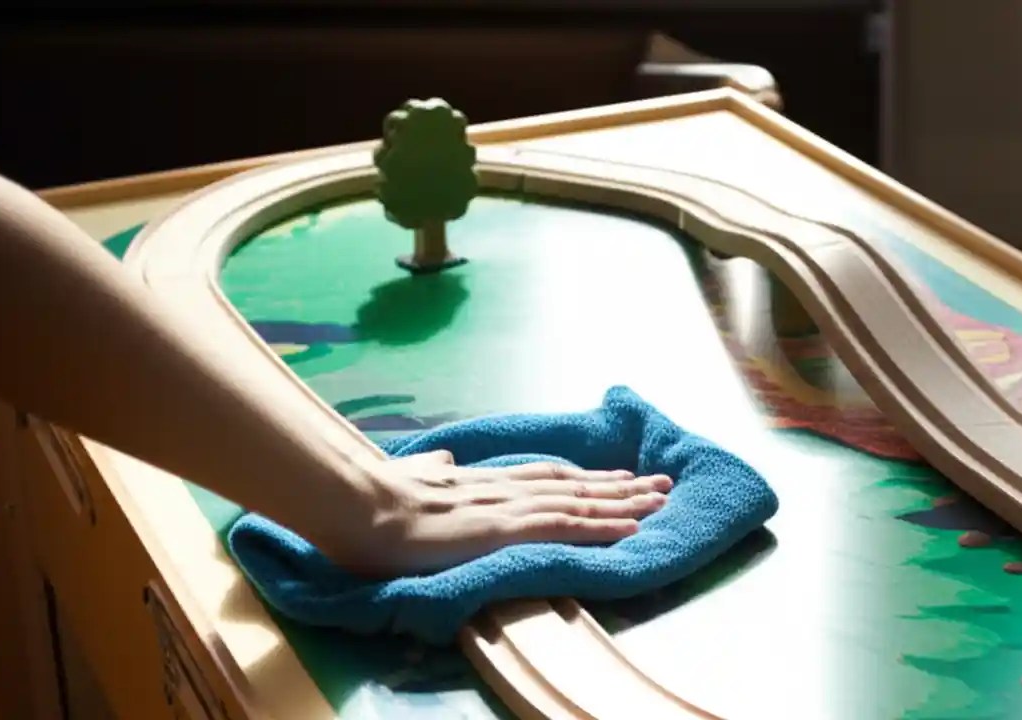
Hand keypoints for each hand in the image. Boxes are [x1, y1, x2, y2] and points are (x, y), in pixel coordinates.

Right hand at [315, 450, 672, 577]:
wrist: (360, 503)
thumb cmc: (376, 496)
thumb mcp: (413, 476)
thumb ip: (433, 469)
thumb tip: (444, 459)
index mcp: (484, 480)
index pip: (548, 476)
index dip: (587, 479)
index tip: (618, 477)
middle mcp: (506, 488)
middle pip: (576, 485)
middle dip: (622, 486)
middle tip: (662, 484)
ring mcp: (508, 507)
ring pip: (580, 502)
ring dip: (624, 503)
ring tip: (661, 501)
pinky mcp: (505, 528)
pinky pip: (564, 527)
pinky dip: (600, 526)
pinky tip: (629, 527)